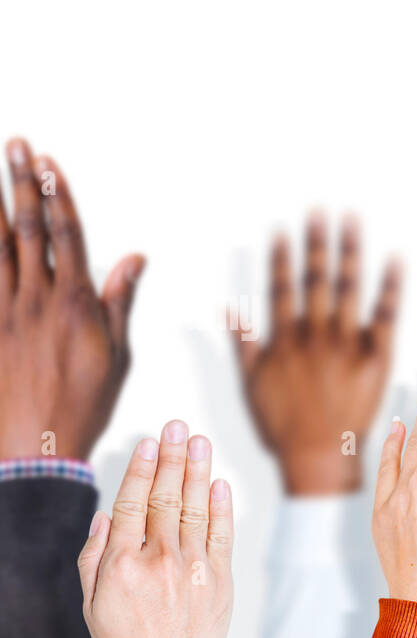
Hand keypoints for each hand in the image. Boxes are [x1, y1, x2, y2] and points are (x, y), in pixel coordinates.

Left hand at [0, 138, 143, 459]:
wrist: (37, 441)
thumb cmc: (84, 402)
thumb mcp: (117, 353)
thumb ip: (118, 300)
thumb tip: (132, 260)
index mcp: (75, 304)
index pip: (68, 236)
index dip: (59, 196)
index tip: (50, 164)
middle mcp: (37, 300)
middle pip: (30, 229)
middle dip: (23, 184)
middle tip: (15, 146)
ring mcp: (7, 312)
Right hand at [77, 421, 233, 637]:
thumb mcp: (92, 605)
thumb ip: (94, 556)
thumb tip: (106, 514)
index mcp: (122, 565)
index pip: (132, 503)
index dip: (142, 468)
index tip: (150, 441)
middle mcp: (159, 562)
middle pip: (167, 498)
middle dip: (172, 457)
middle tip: (177, 426)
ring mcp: (193, 570)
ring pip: (197, 509)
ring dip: (198, 470)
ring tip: (199, 441)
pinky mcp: (220, 580)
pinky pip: (222, 535)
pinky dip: (222, 506)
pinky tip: (219, 482)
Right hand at [229, 213, 400, 494]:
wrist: (320, 458)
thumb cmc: (284, 428)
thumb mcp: (252, 385)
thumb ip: (244, 344)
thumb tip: (231, 309)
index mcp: (285, 340)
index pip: (282, 288)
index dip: (282, 257)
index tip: (283, 230)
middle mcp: (315, 335)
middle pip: (316, 278)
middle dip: (317, 242)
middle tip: (320, 210)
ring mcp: (347, 344)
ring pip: (348, 287)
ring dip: (348, 250)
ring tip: (350, 219)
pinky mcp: (377, 357)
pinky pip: (386, 314)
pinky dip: (391, 285)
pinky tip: (395, 258)